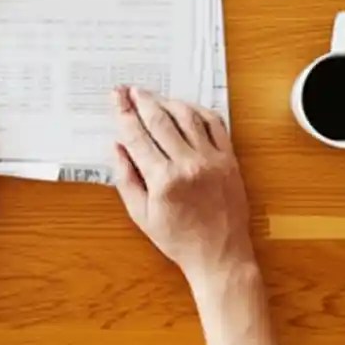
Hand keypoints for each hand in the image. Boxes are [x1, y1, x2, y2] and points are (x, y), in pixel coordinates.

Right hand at [110, 87, 253, 280]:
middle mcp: (188, 164)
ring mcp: (212, 159)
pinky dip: (198, 110)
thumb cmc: (179, 240)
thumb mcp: (141, 215)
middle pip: (160, 119)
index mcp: (163, 180)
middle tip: (130, 89)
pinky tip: (185, 108)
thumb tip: (118, 146)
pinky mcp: (229, 159)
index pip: (137, 135)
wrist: (220, 255)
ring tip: (153, 97)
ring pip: (187, 115)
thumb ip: (126, 178)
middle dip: (141, 100)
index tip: (116, 98)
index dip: (123, 112)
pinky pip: (214, 123)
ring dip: (167, 101)